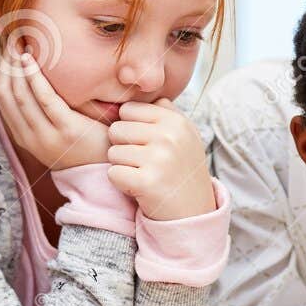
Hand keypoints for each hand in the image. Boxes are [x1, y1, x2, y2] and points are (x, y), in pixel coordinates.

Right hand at [0, 44, 108, 169]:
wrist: (109, 168)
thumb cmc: (85, 142)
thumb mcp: (55, 129)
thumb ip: (42, 110)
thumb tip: (31, 76)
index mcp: (24, 136)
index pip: (2, 99)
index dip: (1, 71)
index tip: (7, 50)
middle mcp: (29, 138)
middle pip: (6, 94)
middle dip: (6, 63)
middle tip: (12, 38)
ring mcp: (46, 136)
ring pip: (20, 95)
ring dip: (16, 66)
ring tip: (20, 43)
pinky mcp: (66, 131)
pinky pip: (45, 99)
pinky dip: (35, 78)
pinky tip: (31, 60)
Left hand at [105, 99, 215, 220]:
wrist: (193, 212)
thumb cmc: (181, 170)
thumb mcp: (183, 135)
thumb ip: (164, 112)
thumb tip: (139, 93)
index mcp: (175, 120)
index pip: (128, 110)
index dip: (129, 128)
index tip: (144, 144)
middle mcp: (169, 136)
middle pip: (116, 130)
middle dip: (122, 148)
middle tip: (143, 163)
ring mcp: (160, 158)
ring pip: (112, 153)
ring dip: (122, 167)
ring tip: (144, 175)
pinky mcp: (148, 182)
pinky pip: (113, 173)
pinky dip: (121, 184)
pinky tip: (140, 188)